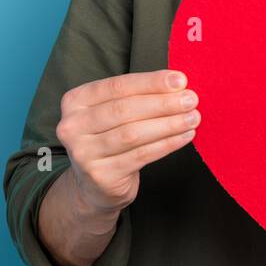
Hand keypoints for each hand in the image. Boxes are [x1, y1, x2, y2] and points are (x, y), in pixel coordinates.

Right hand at [54, 68, 201, 216]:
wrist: (94, 185)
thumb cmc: (110, 138)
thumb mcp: (113, 112)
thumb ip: (138, 96)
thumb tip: (178, 84)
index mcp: (75, 101)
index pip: (117, 86)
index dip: (151, 82)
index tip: (180, 80)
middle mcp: (72, 126)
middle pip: (124, 110)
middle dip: (163, 103)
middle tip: (191, 99)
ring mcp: (83, 153)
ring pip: (133, 134)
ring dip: (169, 124)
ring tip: (193, 117)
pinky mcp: (101, 175)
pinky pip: (141, 155)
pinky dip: (167, 144)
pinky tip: (185, 136)